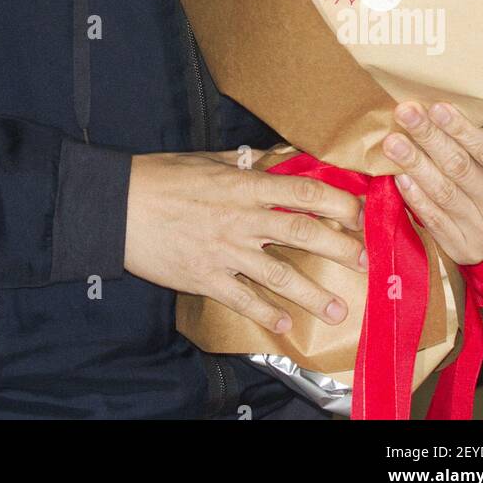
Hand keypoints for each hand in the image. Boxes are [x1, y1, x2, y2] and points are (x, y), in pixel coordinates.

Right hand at [124, 148, 366, 334]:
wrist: (118, 205)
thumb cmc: (159, 176)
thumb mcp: (205, 159)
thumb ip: (245, 161)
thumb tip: (278, 156)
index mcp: (242, 184)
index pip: (301, 191)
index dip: (336, 202)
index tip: (358, 211)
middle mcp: (241, 218)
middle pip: (302, 233)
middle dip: (339, 248)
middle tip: (364, 261)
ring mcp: (225, 251)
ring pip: (279, 275)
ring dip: (312, 294)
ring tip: (338, 310)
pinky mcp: (206, 277)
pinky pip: (243, 298)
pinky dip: (265, 313)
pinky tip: (283, 325)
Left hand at [381, 100, 482, 265]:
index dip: (462, 130)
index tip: (436, 107)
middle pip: (461, 169)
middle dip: (429, 138)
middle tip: (404, 113)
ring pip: (444, 193)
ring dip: (414, 164)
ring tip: (392, 141)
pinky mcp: (464, 249)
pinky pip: (434, 220)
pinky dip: (414, 196)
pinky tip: (398, 175)